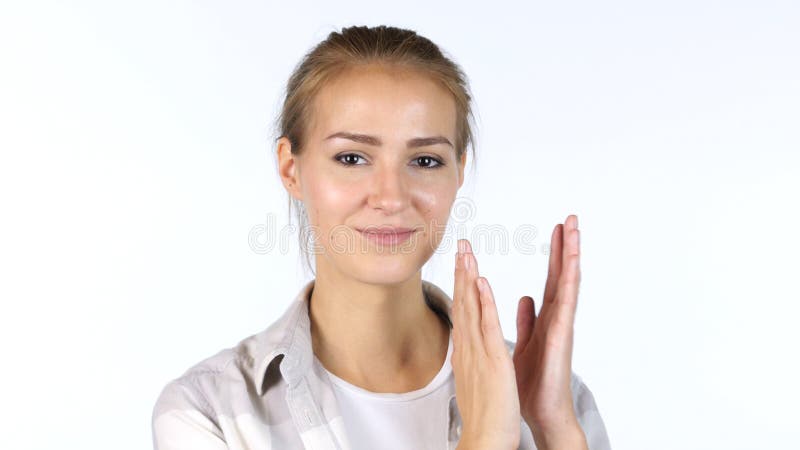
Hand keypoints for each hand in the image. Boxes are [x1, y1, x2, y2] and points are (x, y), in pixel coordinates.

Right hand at [451, 239, 519, 449]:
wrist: (485, 438)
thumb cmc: (486, 413)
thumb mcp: (478, 377)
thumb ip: (473, 355)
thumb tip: (468, 343)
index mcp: (470, 350)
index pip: (464, 310)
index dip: (463, 283)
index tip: (462, 261)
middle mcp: (469, 347)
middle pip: (464, 303)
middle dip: (462, 272)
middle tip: (461, 244)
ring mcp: (479, 352)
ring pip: (472, 308)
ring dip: (469, 278)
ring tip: (467, 252)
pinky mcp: (493, 360)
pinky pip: (487, 326)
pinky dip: (484, 303)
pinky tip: (481, 282)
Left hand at [513, 215, 586, 447]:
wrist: (542, 411)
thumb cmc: (534, 382)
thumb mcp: (525, 344)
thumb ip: (527, 321)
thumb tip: (525, 298)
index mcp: (547, 318)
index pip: (551, 279)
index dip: (555, 254)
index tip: (557, 229)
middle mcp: (558, 318)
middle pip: (563, 275)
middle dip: (567, 246)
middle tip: (571, 217)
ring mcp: (563, 325)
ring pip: (569, 283)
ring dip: (572, 256)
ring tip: (575, 230)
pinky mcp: (562, 335)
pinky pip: (566, 304)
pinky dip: (569, 282)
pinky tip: (571, 264)